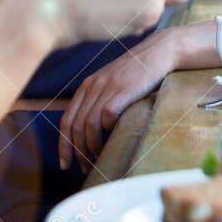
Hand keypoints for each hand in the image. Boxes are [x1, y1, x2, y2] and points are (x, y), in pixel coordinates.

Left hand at [58, 31, 179, 170]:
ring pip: (88, 125)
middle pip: (74, 126)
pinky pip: (106, 116)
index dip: (63, 145)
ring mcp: (106, 87)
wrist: (158, 52)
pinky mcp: (122, 90)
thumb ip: (100, 100)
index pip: (66, 120)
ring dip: (91, 147)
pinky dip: (107, 131)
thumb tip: (94, 133)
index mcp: (87, 86)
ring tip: (98, 160)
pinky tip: (112, 139)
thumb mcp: (112, 83)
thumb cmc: (138, 73)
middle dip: (77, 152)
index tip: (65, 164)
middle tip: (86, 168)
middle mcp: (92, 86)